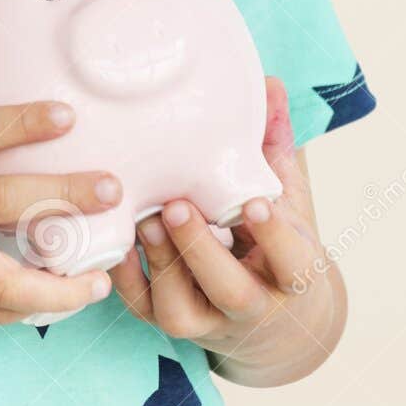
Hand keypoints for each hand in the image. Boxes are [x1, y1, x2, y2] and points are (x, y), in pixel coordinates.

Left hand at [111, 78, 346, 385]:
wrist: (275, 322)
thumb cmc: (277, 245)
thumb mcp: (288, 200)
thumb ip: (274, 146)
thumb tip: (270, 83)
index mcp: (292, 273)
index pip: (292, 261)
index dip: (272, 234)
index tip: (253, 202)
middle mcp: (252, 306)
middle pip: (230, 291)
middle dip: (200, 250)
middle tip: (174, 206)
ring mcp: (207, 321)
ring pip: (180, 310)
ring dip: (159, 263)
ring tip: (142, 219)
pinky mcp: (169, 322)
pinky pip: (141, 310)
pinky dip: (123, 277)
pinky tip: (114, 238)